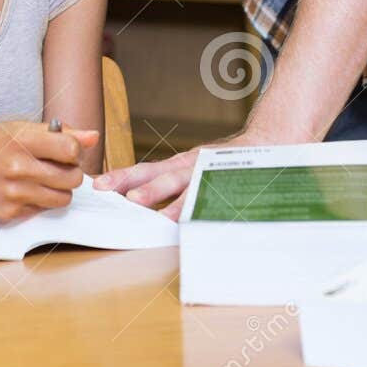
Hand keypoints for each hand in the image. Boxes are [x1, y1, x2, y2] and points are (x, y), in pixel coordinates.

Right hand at [0, 121, 98, 222]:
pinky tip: (25, 190)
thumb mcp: (15, 127)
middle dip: (70, 172)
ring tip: (43, 178)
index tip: (66, 149)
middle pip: (72, 178)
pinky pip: (42, 211)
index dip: (74, 150)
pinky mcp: (9, 214)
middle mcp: (18, 167)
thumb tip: (93, 136)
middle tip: (57, 166)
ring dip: (59, 189)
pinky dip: (40, 201)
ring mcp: (14, 193)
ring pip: (62, 198)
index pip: (70, 149)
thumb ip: (57, 133)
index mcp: (21, 139)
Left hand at [95, 132, 252, 220]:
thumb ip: (170, 183)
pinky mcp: (231, 183)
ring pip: (188, 187)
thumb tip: (137, 200)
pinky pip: (215, 199)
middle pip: (160, 174)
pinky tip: (197, 222)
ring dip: (169, 200)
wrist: (267, 143)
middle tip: (111, 192)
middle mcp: (193, 164)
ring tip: (152, 212)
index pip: (146, 169)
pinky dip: (205, 210)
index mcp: (180, 162)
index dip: (122, 175)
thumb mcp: (193, 167)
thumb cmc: (224, 162)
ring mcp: (212, 173)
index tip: (98, 184)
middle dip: (134, 184)